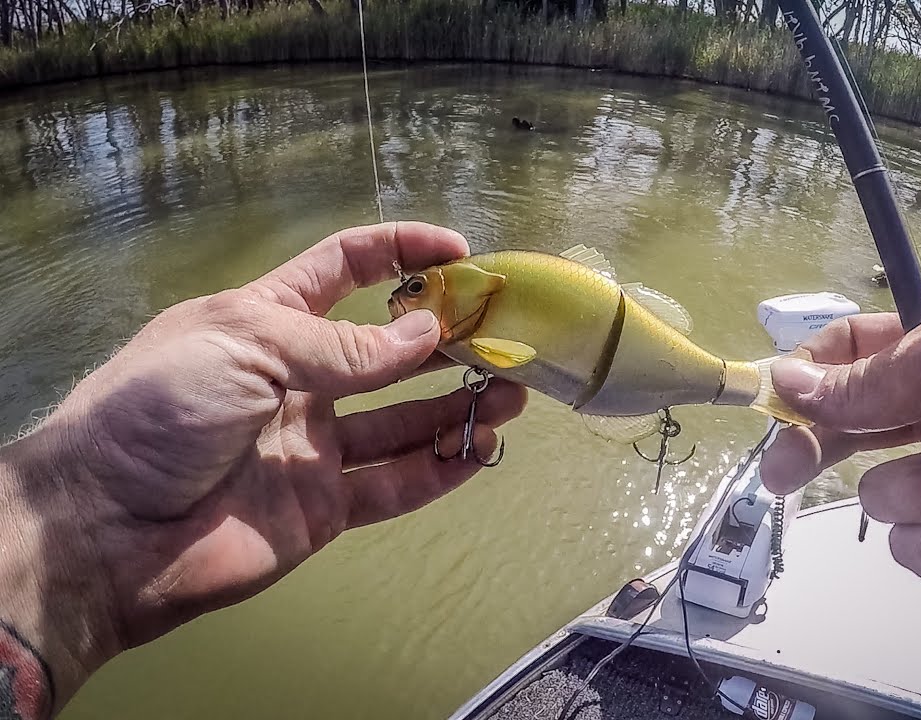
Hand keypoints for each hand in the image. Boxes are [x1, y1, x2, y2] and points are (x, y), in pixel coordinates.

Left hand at [0, 222, 525, 711]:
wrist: (104, 532)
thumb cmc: (159, 411)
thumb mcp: (248, 347)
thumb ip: (345, 348)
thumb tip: (429, 333)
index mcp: (267, 321)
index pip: (344, 270)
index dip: (400, 253)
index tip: (461, 254)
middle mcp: (297, 379)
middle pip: (388, 351)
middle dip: (447, 340)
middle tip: (504, 336)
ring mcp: (313, 446)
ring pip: (403, 421)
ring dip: (459, 406)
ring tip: (515, 393)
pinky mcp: (323, 507)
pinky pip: (394, 484)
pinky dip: (441, 469)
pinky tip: (482, 450)